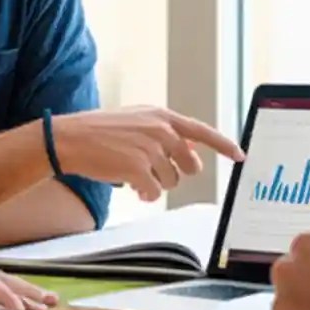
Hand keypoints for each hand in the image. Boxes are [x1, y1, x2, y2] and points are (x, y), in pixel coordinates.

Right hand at [51, 106, 244, 201]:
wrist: (69, 139)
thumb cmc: (100, 132)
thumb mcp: (137, 122)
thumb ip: (164, 132)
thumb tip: (190, 148)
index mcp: (162, 116)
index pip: (202, 132)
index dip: (224, 145)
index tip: (240, 156)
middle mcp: (160, 130)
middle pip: (190, 165)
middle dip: (176, 173)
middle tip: (154, 170)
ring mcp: (149, 148)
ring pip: (171, 181)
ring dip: (155, 183)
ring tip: (135, 174)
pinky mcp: (137, 167)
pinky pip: (154, 192)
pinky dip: (144, 193)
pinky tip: (131, 186)